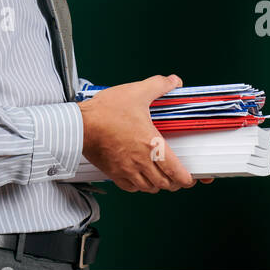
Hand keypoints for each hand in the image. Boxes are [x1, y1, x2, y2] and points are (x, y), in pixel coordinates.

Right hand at [78, 73, 199, 192]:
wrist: (79, 125)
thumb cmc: (105, 111)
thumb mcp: (136, 92)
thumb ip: (158, 85)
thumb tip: (174, 81)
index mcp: (152, 145)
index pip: (176, 172)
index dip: (186, 178)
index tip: (190, 177)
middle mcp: (141, 162)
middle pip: (164, 184)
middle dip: (174, 183)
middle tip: (178, 177)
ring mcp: (126, 170)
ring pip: (148, 188)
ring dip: (157, 185)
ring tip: (161, 178)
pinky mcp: (113, 173)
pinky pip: (130, 188)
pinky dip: (139, 186)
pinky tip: (140, 178)